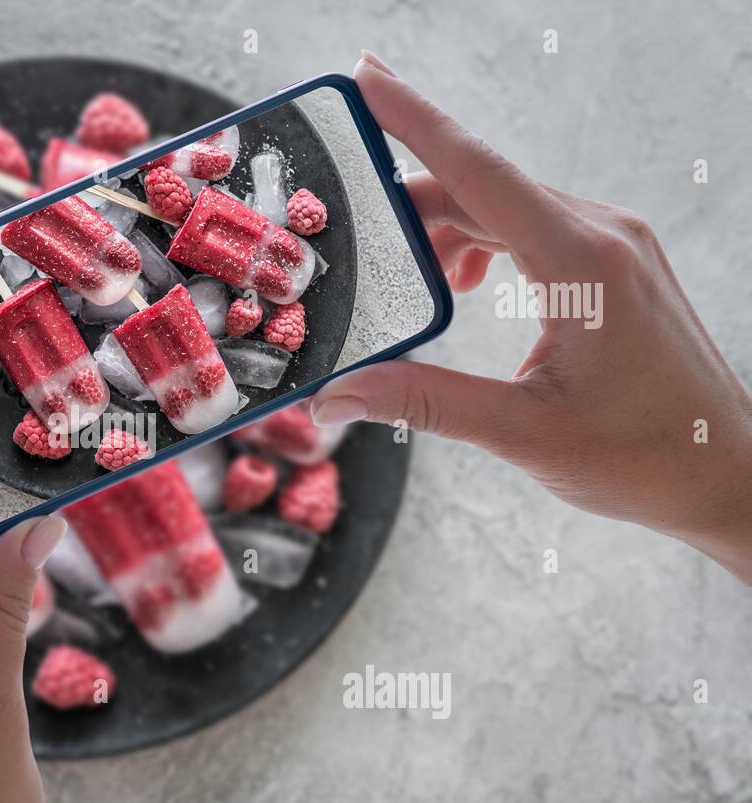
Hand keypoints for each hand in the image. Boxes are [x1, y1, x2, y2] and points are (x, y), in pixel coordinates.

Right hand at [312, 52, 751, 582]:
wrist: (724, 473)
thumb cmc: (644, 456)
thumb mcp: (522, 433)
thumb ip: (425, 402)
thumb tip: (340, 394)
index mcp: (583, 262)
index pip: (478, 171)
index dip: (414, 119)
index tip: (365, 77)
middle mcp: (604, 234)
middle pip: (481, 188)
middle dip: (411, 209)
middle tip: (357, 243)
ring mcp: (615, 243)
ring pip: (506, 205)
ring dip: (447, 231)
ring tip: (416, 284)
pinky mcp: (617, 261)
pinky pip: (534, 225)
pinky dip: (484, 242)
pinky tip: (467, 285)